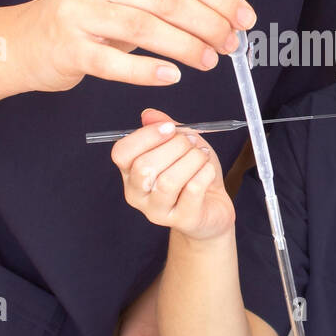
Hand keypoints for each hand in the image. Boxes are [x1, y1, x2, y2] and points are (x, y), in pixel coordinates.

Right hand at [12, 0, 255, 92]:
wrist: (27, 41)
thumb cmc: (88, 18)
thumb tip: (226, 16)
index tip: (245, 17)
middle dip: (208, 23)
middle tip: (231, 45)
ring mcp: (79, 11)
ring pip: (146, 28)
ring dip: (186, 47)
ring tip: (209, 61)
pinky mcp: (69, 47)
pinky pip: (115, 62)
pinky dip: (147, 70)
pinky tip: (172, 76)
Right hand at [112, 109, 235, 241]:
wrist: (214, 207)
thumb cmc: (193, 174)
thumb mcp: (180, 145)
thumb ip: (164, 129)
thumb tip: (149, 114)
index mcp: (130, 172)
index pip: (122, 153)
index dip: (146, 136)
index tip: (170, 128)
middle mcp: (138, 194)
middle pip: (144, 167)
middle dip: (175, 146)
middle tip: (192, 143)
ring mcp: (158, 211)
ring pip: (168, 181)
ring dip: (192, 160)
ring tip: (202, 155)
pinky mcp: (183, 220)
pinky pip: (192, 189)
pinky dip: (205, 172)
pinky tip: (208, 171)